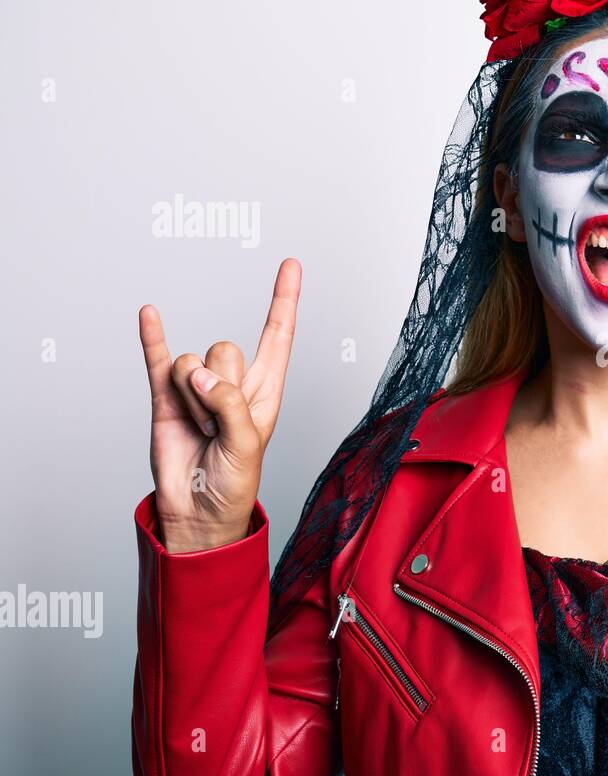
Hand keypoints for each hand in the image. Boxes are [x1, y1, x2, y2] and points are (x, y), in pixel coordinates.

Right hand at [138, 259, 300, 552]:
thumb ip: (229, 404)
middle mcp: (233, 381)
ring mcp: (197, 387)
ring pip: (190, 362)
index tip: (290, 264)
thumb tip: (197, 373)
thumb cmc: (235, 483)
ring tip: (199, 429)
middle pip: (225, 348)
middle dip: (219, 386)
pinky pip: (156, 358)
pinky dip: (152, 336)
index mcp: (266, 389)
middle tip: (218, 425)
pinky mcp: (165, 397)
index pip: (277, 334)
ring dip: (191, 399)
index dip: (284, 299)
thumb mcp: (247, 445)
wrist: (198, 511)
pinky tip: (150, 314)